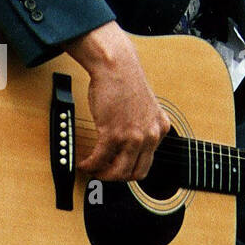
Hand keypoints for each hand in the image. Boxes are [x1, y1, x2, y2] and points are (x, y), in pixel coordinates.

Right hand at [64, 21, 171, 181]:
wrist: (117, 66)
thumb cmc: (126, 81)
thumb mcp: (145, 107)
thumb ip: (143, 125)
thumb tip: (130, 144)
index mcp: (160, 129)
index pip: (148, 162)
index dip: (130, 170)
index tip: (118, 170)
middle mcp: (150, 135)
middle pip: (136, 172)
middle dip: (118, 178)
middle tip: (105, 174)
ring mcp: (133, 136)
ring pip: (119, 171)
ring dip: (103, 175)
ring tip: (93, 170)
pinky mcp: (113, 132)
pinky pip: (100, 158)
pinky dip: (91, 164)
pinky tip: (85, 163)